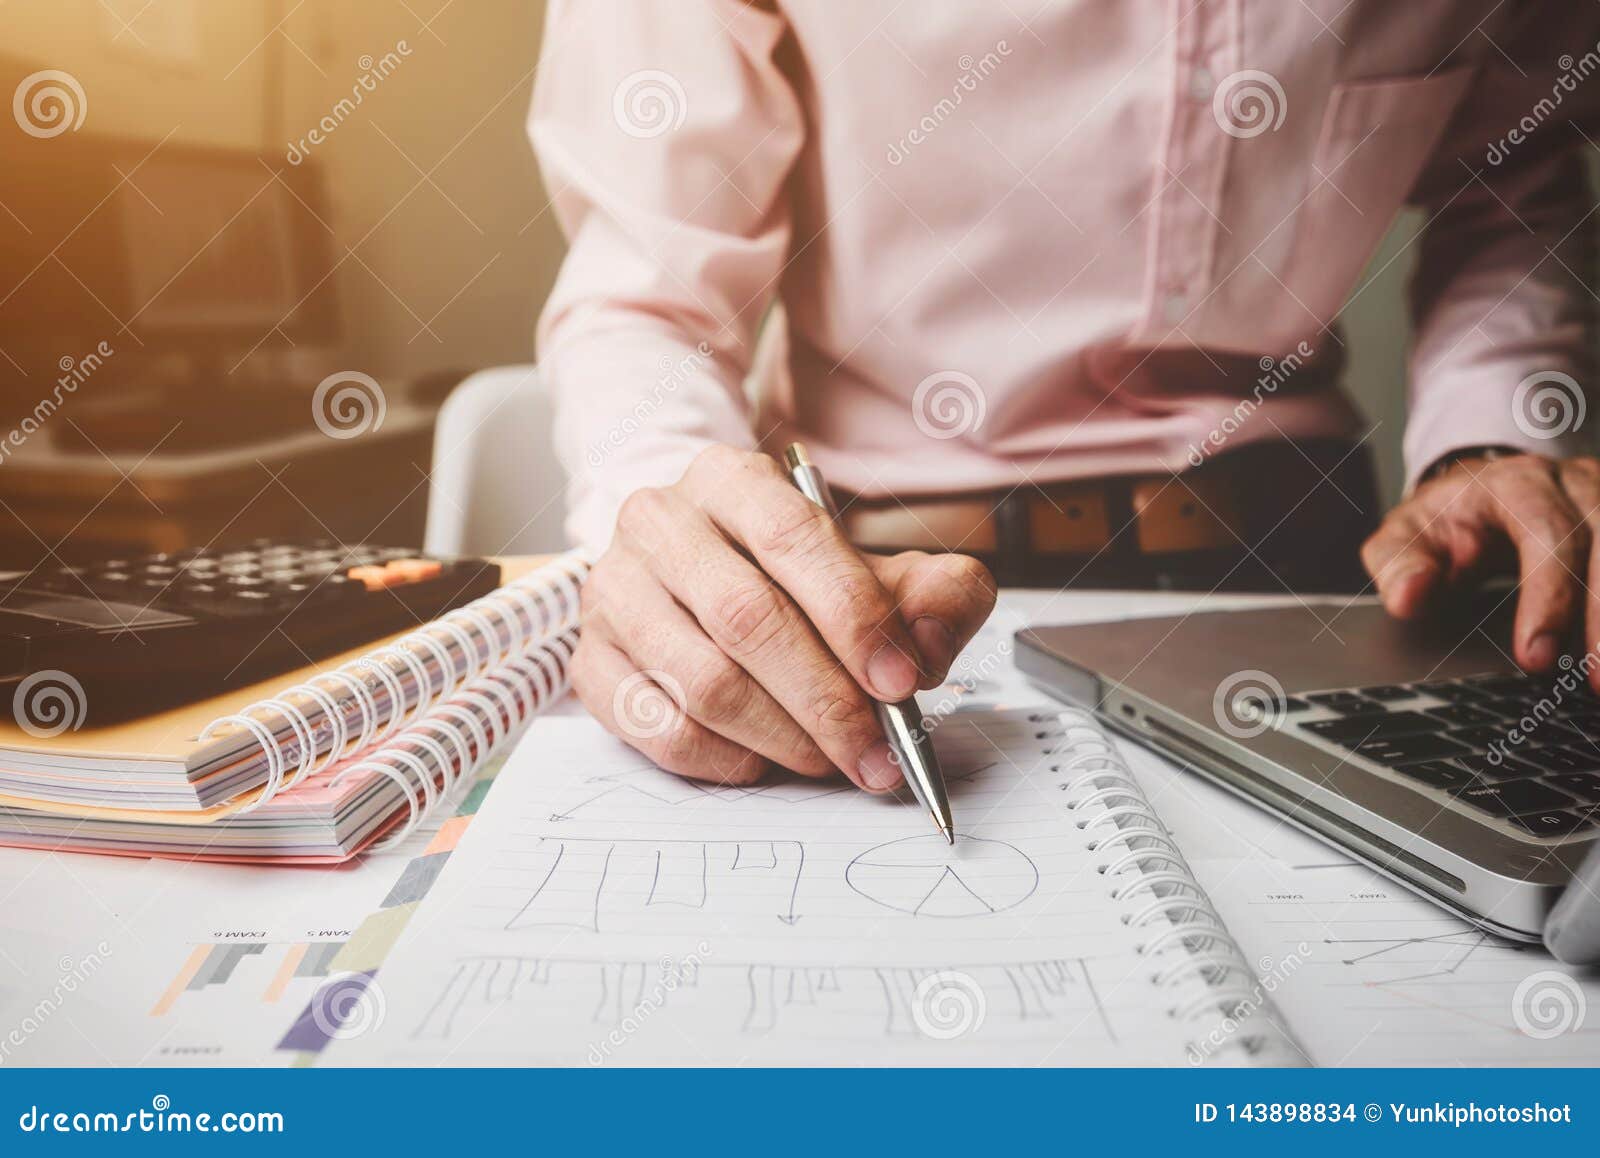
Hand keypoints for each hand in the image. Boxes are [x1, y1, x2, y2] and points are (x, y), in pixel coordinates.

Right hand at [571, 444, 997, 790]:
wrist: (697, 581)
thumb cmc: (795, 580)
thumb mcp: (879, 570)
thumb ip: (933, 595)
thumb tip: (928, 645)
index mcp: (732, 480)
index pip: (794, 538)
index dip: (854, 616)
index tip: (901, 681)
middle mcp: (660, 523)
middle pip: (746, 618)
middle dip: (826, 699)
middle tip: (876, 750)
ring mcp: (614, 592)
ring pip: (702, 682)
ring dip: (783, 738)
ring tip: (832, 759)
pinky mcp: (590, 662)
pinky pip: (659, 727)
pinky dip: (725, 760)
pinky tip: (765, 759)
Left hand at [1361, 452, 1599, 684]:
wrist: (1479, 492)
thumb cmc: (1446, 522)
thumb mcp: (1407, 535)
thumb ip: (1400, 565)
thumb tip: (1408, 597)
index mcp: (1515, 484)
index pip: (1547, 533)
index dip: (1549, 594)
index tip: (1535, 655)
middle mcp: (1573, 483)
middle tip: (1594, 679)